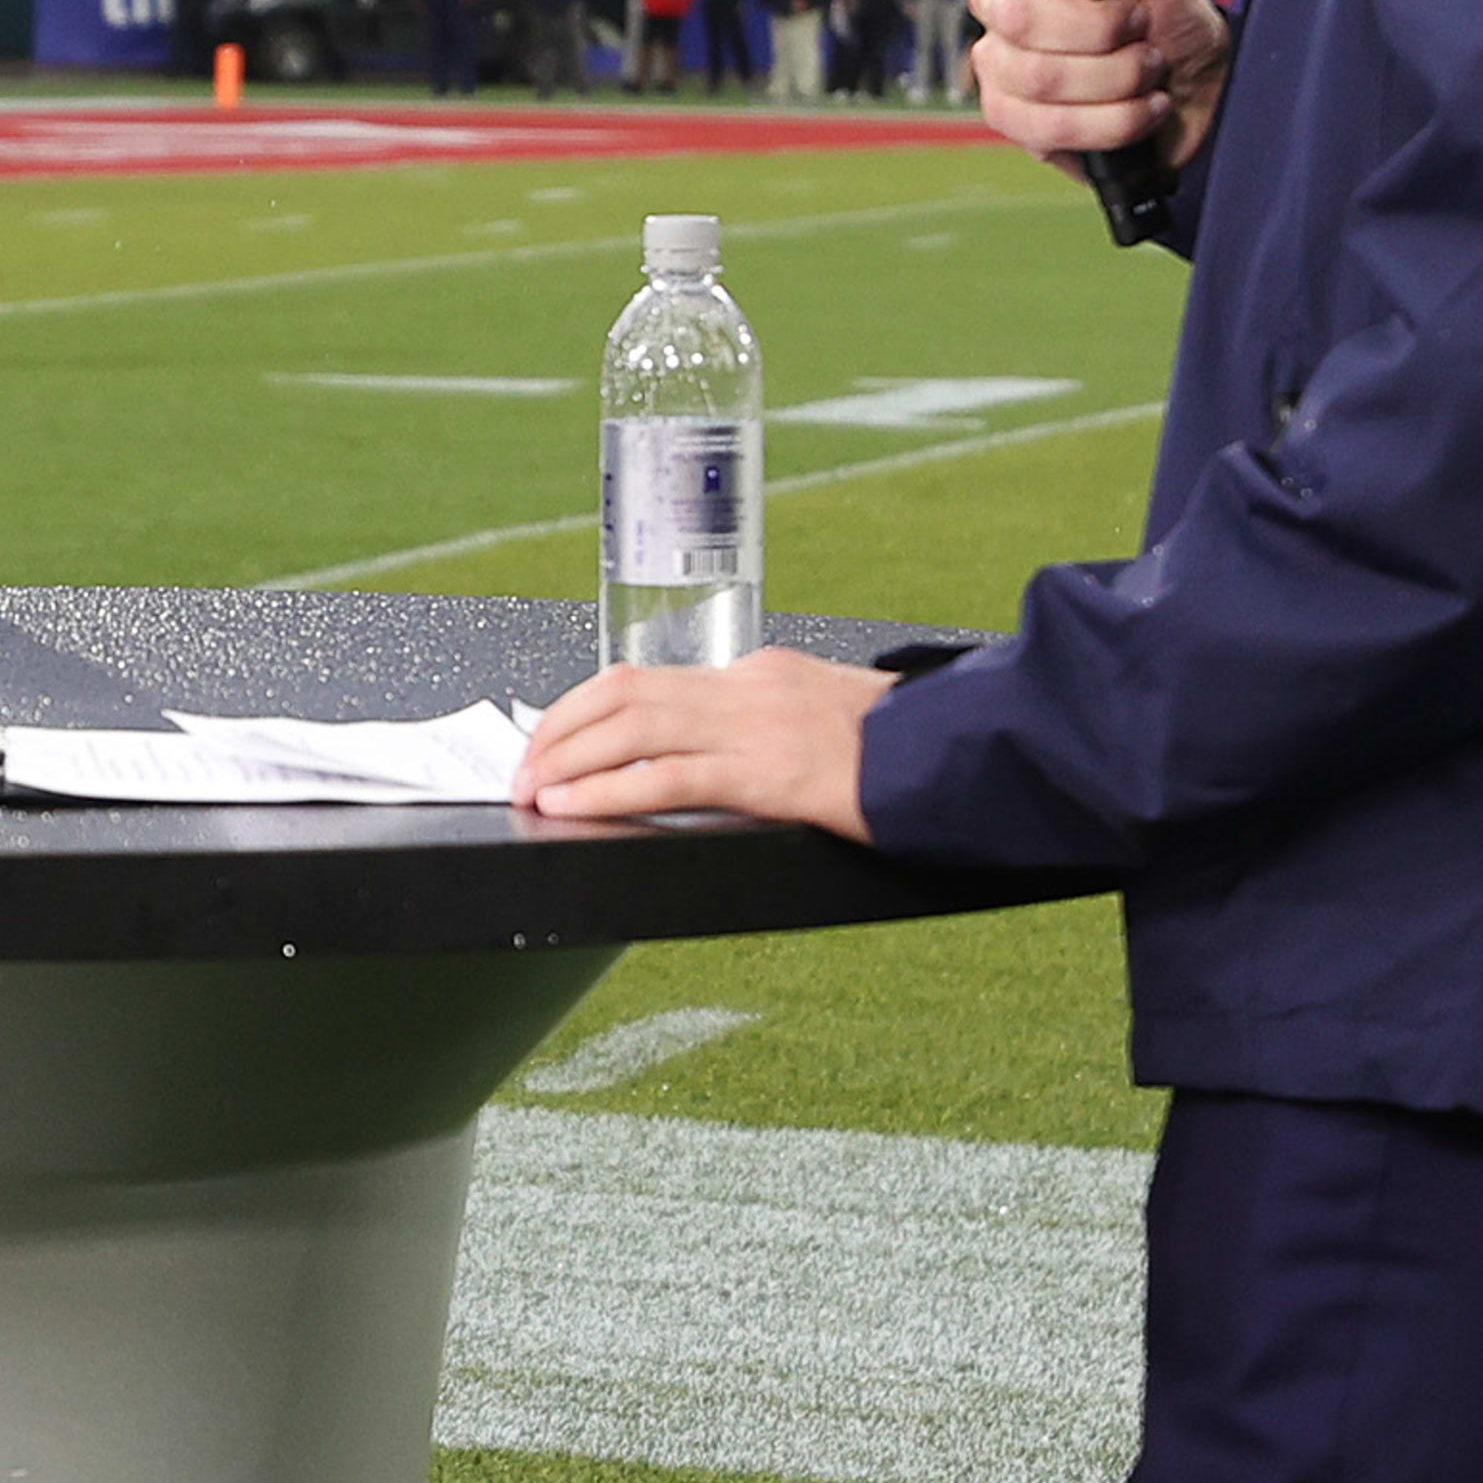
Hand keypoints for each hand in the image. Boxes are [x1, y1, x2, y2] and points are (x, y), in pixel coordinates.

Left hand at [514, 649, 891, 836]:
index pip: (645, 681)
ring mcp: (756, 727)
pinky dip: (608, 791)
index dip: (582, 709)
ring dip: (567, 759)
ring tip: (530, 789)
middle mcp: (747, 687)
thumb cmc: (901, 750)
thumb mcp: (824, 717)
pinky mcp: (769, 775)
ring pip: (632, 728)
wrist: (961, 756)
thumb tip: (706, 759)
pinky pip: (667, 778)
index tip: (548, 739)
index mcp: (757, 674)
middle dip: (558, 730)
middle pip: (622, 693)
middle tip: (522, 769)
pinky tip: (571, 808)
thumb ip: (764, 726)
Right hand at [957, 0, 1228, 176]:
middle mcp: (1001, 9)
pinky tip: (1141, 107)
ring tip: (1149, 70)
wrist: (1201, 90)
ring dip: (1118, 76)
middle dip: (1101, 29)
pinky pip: (1049, 126)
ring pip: (1038, 77)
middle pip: (1015, 16)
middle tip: (1138, 25)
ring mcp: (1001, 69)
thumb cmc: (1173, 19)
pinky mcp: (1018, 123)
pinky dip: (1115, 120)